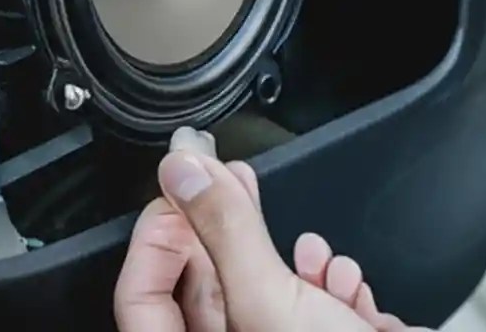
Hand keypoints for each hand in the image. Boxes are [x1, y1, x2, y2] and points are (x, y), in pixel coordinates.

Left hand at [115, 129, 420, 331]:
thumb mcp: (271, 299)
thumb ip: (224, 230)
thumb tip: (183, 173)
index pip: (140, 296)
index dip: (157, 235)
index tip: (183, 190)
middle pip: (201, 290)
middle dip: (224, 232)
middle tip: (230, 181)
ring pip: (259, 296)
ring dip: (289, 263)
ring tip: (313, 253)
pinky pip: (304, 312)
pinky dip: (326, 289)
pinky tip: (345, 285)